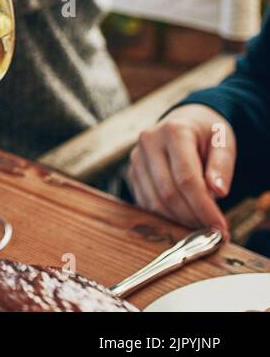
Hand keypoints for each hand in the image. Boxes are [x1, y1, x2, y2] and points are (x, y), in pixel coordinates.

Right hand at [127, 104, 234, 232]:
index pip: (186, 178)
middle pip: (168, 192)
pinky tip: (184, 219)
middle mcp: (149, 142)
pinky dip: (165, 216)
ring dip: (178, 221)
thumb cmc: (206, 134)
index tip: (220, 228)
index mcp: (174, 132)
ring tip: (200, 228)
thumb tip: (218, 192)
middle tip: (213, 234)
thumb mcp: (224, 141)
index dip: (203, 207)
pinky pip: (145, 202)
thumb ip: (222, 165)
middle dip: (192, 218)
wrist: (183, 122)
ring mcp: (136, 157)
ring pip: (154, 201)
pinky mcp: (131, 172)